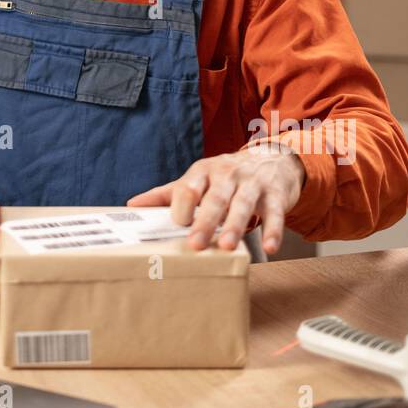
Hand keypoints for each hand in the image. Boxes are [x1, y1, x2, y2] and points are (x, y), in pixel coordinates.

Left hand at [126, 143, 306, 254]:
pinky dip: (273, 230)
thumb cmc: (226, 176)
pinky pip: (275, 213)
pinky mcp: (276, 194)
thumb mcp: (198, 179)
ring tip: (226, 246)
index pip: (190, 186)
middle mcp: (228, 174)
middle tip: (195, 244)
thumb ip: (168, 194)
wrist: (272, 159)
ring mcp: (253, 182)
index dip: (183, 205)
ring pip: (243, 204)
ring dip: (235, 225)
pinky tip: (270, 247)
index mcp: (204, 171)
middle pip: (216, 197)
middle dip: (205, 220)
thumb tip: (131, 206)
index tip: (177, 224)